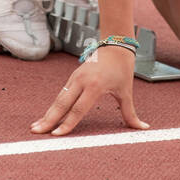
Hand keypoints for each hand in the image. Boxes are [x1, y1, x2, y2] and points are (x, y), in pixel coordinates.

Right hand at [31, 44, 147, 136]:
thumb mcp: (126, 91)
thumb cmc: (122, 69)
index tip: (57, 135)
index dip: (67, 123)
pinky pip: (61, 94)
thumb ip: (131, 113)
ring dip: (47, 114)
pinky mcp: (72, 77)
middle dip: (49, 119)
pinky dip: (53, 107)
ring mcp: (75, 78)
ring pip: (58, 99)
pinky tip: (45, 117)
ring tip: (35, 127)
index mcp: (95, 86)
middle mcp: (81, 81)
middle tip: (36, 132)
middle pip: (62, 104)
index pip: (78, 109)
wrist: (115, 44)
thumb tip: (144, 128)